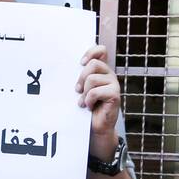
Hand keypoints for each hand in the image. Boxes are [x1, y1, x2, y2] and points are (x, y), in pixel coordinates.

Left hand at [77, 44, 121, 159]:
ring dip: (84, 93)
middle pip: (93, 64)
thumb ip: (79, 78)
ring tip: (84, 102)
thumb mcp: (80, 90)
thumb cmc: (85, 109)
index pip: (101, 50)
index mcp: (101, 71)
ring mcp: (114, 85)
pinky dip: (88, 100)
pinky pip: (96, 92)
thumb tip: (63, 68)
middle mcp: (109, 75)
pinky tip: (89, 107)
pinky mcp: (115, 95)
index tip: (81, 62)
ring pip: (92, 79)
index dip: (91, 52)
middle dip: (81, 78)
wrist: (94, 128)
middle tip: (77, 90)